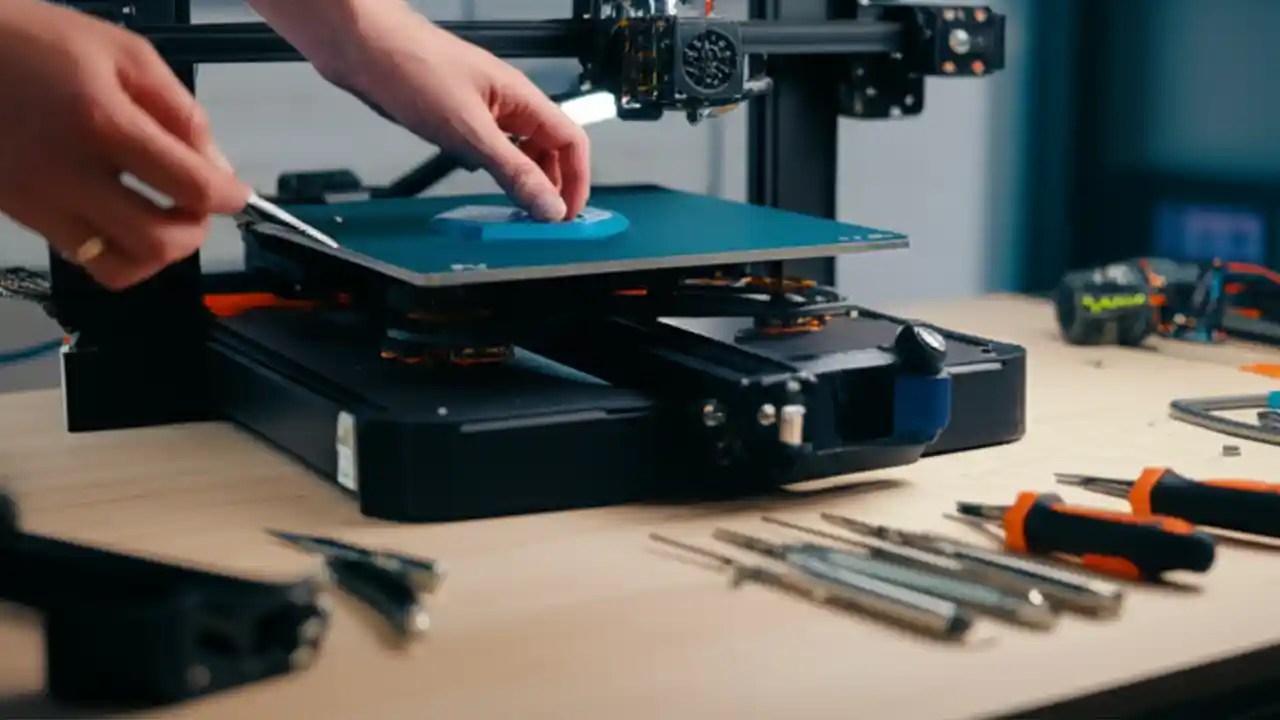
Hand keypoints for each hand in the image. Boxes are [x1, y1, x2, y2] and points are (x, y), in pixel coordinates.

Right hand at [0, 0, 248, 289]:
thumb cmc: (38, 42)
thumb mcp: (123, 54)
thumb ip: (180, 113)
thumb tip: (218, 170)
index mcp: (100, 123)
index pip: (188, 186)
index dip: (228, 197)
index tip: (237, 193)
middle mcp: (67, 174)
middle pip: (157, 242)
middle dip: (195, 231)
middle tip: (196, 204)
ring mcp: (38, 202)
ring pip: (120, 267)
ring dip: (158, 251)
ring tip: (163, 216)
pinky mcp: (21, 216)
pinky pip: (86, 259)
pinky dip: (121, 250)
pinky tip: (125, 217)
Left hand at [320, 10, 590, 221]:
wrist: (362, 47)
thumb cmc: (414, 68)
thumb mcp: (470, 131)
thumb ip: (513, 171)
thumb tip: (549, 206)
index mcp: (522, 99)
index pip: (571, 142)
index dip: (577, 180)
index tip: (568, 217)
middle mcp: (508, 105)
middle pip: (549, 151)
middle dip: (552, 187)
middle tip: (541, 223)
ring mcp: (482, 112)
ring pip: (518, 153)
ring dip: (522, 182)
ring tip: (516, 212)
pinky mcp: (457, 119)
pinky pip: (488, 151)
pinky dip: (493, 173)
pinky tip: (484, 187)